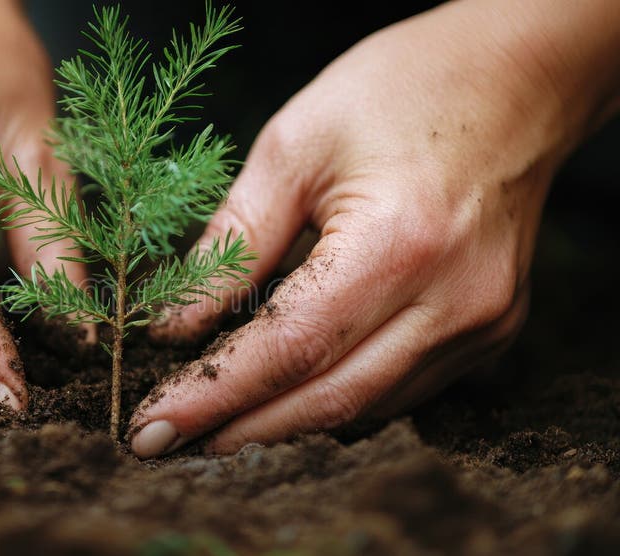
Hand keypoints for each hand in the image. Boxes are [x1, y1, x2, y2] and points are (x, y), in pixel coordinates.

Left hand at [130, 0, 619, 456]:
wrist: (515, 79)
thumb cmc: (398, 92)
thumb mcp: (292, 150)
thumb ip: (233, 245)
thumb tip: (176, 328)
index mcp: (398, 245)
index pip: (288, 349)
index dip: (213, 396)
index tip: (151, 428)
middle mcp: (454, 301)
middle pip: (329, 399)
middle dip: (240, 428)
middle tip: (167, 441)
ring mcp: (482, 324)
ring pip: (366, 406)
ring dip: (285, 420)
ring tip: (216, 420)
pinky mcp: (491, 331)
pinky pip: (401, 389)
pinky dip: (336, 397)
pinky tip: (288, 391)